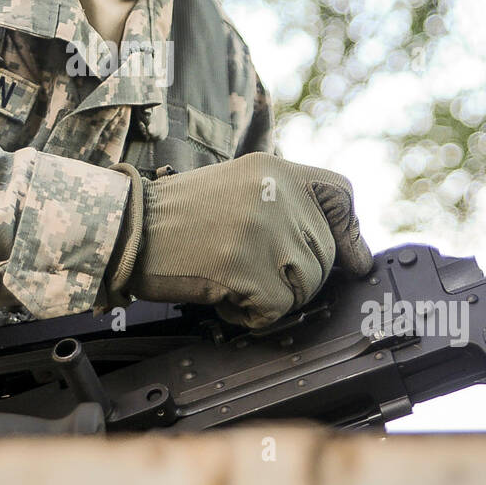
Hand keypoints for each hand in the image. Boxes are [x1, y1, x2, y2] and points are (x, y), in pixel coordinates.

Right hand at [105, 153, 372, 327]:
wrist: (128, 230)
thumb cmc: (179, 217)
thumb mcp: (238, 188)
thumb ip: (288, 208)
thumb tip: (357, 257)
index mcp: (274, 170)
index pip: (340, 193)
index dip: (348, 230)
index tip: (352, 258)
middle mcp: (276, 196)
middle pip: (324, 253)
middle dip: (295, 274)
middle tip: (250, 269)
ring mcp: (264, 233)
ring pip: (306, 285)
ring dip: (275, 296)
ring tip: (234, 280)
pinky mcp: (249, 270)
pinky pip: (277, 309)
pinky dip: (252, 314)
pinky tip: (223, 296)